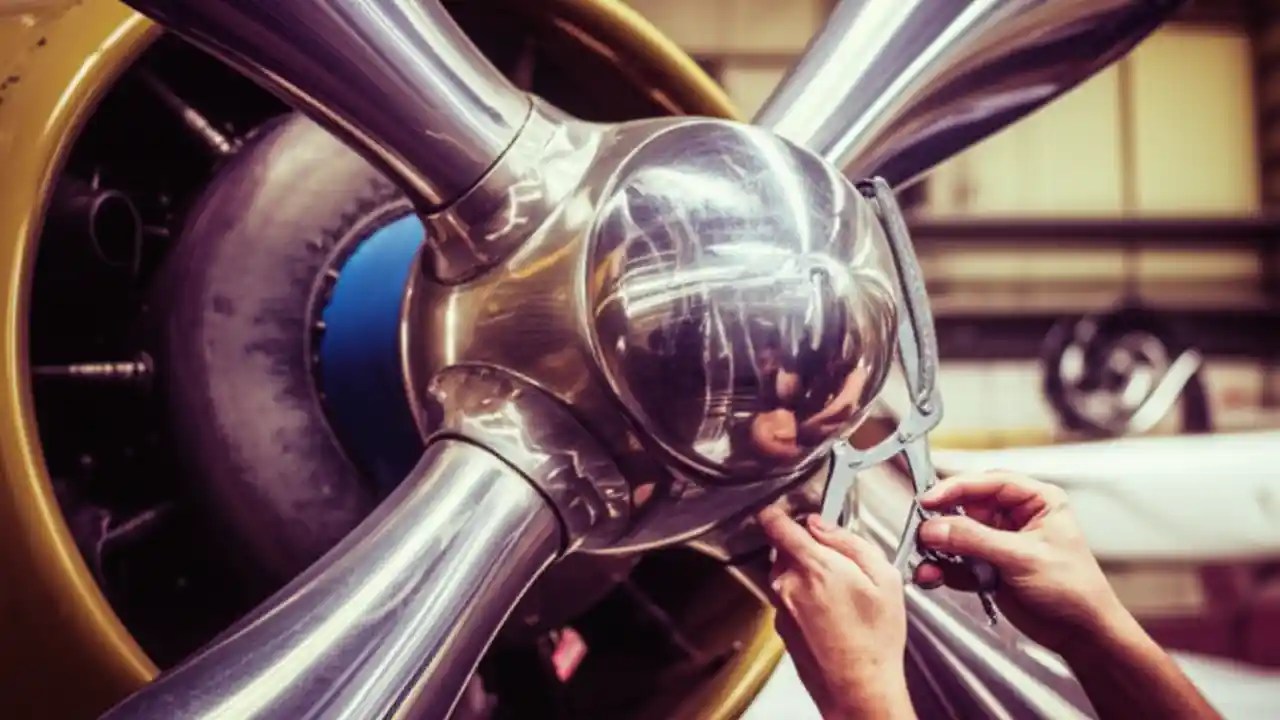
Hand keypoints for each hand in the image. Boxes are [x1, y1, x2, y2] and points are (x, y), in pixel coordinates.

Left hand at [757, 506, 914, 719]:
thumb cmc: (875, 639)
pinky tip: (832, 617)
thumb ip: (849, 542)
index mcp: (812, 566)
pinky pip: (789, 599)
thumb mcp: (883, 579)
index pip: (775, 523)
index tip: (788, 511)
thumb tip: (822, 525)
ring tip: (840, 597)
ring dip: (806, 575)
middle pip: (784, 549)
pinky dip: (805, 600)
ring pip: (786, 574)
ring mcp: (781, 607)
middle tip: (838, 564)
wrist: (858, 688)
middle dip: (806, 549)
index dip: (780, 512)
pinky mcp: (780, 626)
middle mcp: (788, 584)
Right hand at [912, 470, 1131, 654]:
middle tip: (923, 533)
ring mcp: (999, 543)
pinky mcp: (988, 567)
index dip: (956, 488)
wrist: (1081, 634)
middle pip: (965, 507)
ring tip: (927, 562)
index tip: (929, 499)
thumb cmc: (1074, 589)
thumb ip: (975, 540)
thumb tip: (935, 527)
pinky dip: (942, 568)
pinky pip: (956, 561)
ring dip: (938, 549)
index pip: (988, 483)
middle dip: (942, 522)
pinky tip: (933, 576)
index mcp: (1036, 501)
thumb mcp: (1022, 557)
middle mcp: (1015, 517)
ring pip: (956, 535)